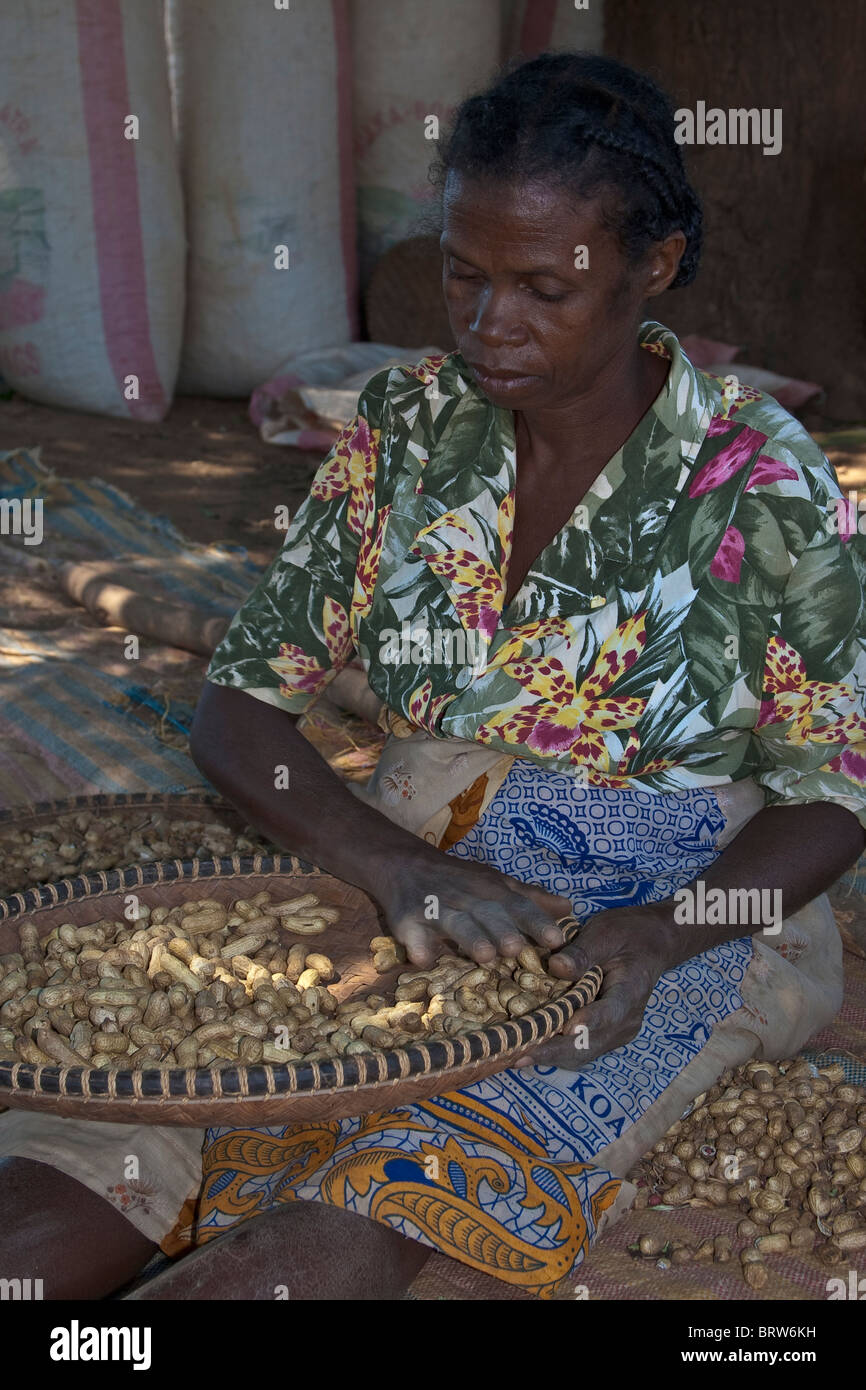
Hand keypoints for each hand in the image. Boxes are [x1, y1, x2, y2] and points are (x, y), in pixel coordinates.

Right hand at [372, 847, 574, 967]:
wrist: (404, 863)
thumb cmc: (459, 879)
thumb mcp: (496, 883)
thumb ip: (531, 898)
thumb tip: (569, 908)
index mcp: (491, 890)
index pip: (519, 905)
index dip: (537, 922)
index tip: (557, 940)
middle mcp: (467, 897)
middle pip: (488, 914)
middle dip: (502, 930)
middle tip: (517, 949)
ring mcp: (436, 908)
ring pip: (456, 923)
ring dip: (469, 937)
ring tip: (484, 956)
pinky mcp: (407, 919)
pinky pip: (412, 934)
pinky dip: (418, 946)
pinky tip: (424, 960)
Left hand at [513, 904, 678, 1070]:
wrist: (652, 941)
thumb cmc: (628, 933)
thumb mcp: (605, 934)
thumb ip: (582, 953)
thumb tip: (556, 967)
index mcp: (630, 994)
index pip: (606, 1015)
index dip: (583, 1026)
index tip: (561, 1031)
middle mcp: (626, 1022)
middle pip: (589, 1045)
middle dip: (553, 1052)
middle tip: (517, 1056)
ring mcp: (617, 1032)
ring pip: (582, 1052)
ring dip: (551, 1055)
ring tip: (516, 1057)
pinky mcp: (605, 1033)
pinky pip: (580, 1047)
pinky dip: (556, 1049)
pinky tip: (529, 1046)